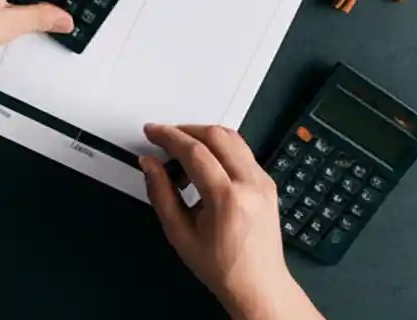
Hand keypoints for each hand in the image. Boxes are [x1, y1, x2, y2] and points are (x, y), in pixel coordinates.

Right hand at [140, 125, 321, 319]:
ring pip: (233, 139)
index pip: (195, 151)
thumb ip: (161, 194)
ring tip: (183, 155)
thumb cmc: (220, 267)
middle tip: (165, 139)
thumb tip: (149, 164)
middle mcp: (251, 184)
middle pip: (217, 135)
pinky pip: (242, 153)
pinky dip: (220, 150)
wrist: (257, 285)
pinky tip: (204, 168)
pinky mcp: (268, 183)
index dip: (169, 136)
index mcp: (228, 198)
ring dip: (205, 137)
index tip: (152, 132)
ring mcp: (263, 181)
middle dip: (186, 130)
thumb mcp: (179, 234)